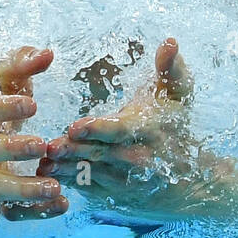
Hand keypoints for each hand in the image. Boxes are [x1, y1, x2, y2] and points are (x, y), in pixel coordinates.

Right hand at [0, 45, 67, 220]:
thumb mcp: (8, 78)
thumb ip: (24, 64)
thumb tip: (47, 54)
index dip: (3, 109)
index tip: (33, 105)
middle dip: (12, 149)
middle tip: (42, 145)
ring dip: (23, 189)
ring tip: (55, 187)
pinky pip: (10, 211)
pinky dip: (35, 212)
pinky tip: (63, 204)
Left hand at [38, 38, 224, 212]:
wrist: (194, 181)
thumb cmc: (178, 129)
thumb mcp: (180, 96)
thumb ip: (171, 68)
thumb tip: (169, 42)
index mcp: (148, 130)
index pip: (120, 130)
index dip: (98, 129)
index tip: (74, 126)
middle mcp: (137, 157)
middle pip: (100, 154)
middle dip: (74, 151)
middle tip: (49, 146)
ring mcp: (126, 180)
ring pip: (92, 174)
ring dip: (66, 169)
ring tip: (44, 163)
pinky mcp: (116, 195)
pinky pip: (90, 190)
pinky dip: (71, 183)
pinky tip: (50, 175)